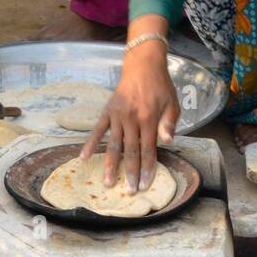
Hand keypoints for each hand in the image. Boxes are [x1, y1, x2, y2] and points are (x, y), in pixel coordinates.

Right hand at [80, 46, 179, 192]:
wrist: (143, 65)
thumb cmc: (161, 86)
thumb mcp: (172, 103)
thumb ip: (169, 123)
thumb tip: (167, 142)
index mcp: (148, 118)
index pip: (148, 149)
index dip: (147, 168)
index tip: (145, 184)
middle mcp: (131, 118)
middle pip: (130, 151)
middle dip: (130, 173)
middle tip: (128, 191)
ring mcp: (117, 115)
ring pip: (113, 144)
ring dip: (110, 164)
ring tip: (107, 182)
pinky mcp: (108, 111)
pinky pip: (97, 129)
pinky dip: (90, 143)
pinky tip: (84, 157)